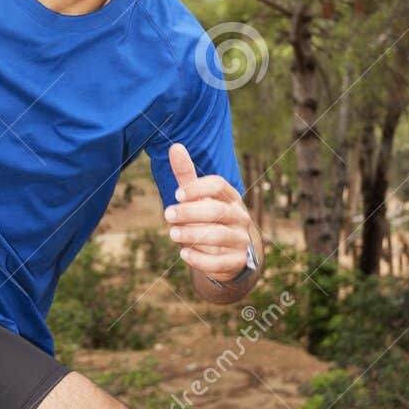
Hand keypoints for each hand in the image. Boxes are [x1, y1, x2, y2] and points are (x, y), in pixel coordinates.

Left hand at [163, 142, 253, 281]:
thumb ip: (186, 175)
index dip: (197, 188)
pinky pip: (220, 262)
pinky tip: (183, 254)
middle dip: (189, 212)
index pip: (219, 185)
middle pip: (217, 211)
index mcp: (231, 197)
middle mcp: (240, 217)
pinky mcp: (237, 261)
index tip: (177, 194)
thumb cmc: (208, 219)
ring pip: (219, 236)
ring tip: (172, 233)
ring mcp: (241, 240)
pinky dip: (200, 259)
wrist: (228, 253)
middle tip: (167, 214)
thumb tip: (175, 146)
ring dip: (192, 234)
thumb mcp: (198, 197)